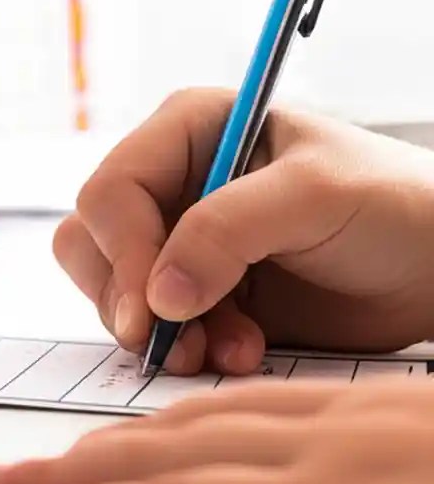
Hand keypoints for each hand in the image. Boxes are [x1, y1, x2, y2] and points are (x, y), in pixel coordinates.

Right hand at [54, 88, 433, 375]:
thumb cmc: (392, 205)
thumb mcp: (314, 196)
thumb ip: (228, 231)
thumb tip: (157, 296)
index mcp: (188, 131)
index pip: (112, 191)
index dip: (125, 252)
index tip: (157, 309)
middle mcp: (170, 183)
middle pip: (91, 242)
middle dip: (128, 299)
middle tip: (171, 340)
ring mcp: (177, 242)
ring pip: (110, 290)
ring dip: (159, 332)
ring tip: (226, 349)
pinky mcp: (195, 294)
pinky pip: (151, 327)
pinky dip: (186, 349)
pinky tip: (241, 351)